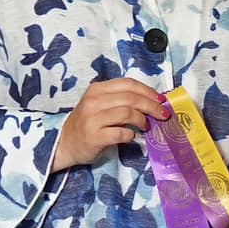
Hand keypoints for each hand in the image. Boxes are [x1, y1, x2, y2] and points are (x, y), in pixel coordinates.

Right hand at [53, 78, 167, 170]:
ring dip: (142, 120)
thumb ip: (121, 100)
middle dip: (152, 106)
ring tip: (146, 126)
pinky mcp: (94, 136)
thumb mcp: (101, 104)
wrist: (65, 143)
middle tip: (163, 115)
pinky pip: (121, 133)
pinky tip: (131, 137)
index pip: (128, 84)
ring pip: (127, 113)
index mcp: (97, 89)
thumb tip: (153, 101)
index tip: (161, 100)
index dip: (148, 91)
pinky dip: (131, 135)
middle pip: (131, 98)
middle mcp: (93, 101)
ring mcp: (93, 118)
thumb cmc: (89, 123)